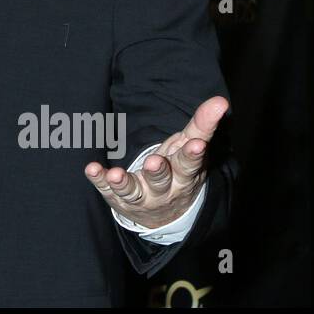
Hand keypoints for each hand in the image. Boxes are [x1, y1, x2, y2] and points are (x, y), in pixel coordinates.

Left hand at [84, 96, 228, 229]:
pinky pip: (108, 191)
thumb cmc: (178, 170)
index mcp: (184, 176)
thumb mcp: (191, 148)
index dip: (193, 155)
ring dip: (123, 182)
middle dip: (157, 171)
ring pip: (133, 191)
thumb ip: (202, 125)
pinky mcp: (119, 199)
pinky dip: (99, 180)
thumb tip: (221, 101)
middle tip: (154, 162)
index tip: (197, 145)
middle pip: (160, 180)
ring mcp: (141, 197)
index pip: (189, 165)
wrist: (165, 212)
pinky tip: (92, 169)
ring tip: (115, 174)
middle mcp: (163, 190)